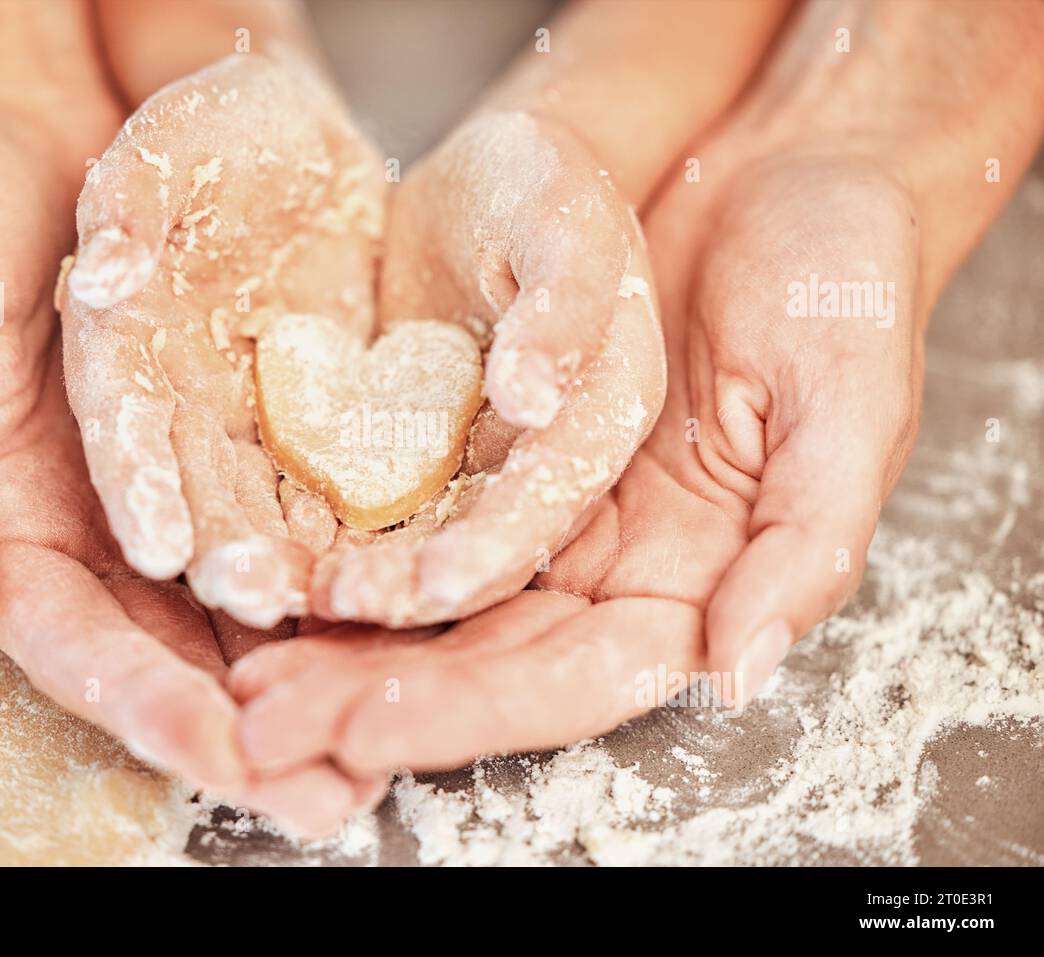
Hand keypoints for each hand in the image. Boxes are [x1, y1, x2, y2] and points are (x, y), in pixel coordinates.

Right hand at [0, 12, 377, 832]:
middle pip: (191, 653)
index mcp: (21, 538)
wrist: (21, 138)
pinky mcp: (252, 429)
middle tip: (335, 793)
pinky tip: (410, 601)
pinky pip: (310, 503)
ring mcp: (190, 486)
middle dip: (263, 727)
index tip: (228, 758)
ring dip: (326, 667)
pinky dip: (354, 557)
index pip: (90, 648)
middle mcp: (114, 533)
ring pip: (264, 598)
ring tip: (391, 730)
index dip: (155, 708)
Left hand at [227, 144, 922, 773]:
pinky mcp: (494, 443)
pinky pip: (411, 510)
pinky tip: (276, 572)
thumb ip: (803, 544)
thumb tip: (737, 671)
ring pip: (431, 602)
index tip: (369, 725)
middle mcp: (610, 563)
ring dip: (340, 643)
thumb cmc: (840, 279)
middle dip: (374, 694)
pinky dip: (346, 545)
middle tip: (269, 723)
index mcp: (694, 578)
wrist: (780, 174)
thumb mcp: (847, 404)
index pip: (572, 677)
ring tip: (251, 672)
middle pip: (480, 658)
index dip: (470, 709)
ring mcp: (546, 510)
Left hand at [307, 110, 666, 627]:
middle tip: (340, 612)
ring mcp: (471, 469)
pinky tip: (267, 567)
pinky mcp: (409, 458)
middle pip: (484, 556)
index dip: (498, 550)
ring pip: (419, 549)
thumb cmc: (544, 184)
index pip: (554, 499)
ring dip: (361, 591)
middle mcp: (539, 462)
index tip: (434, 588)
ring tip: (286, 613)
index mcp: (603, 414)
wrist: (483, 182)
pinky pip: (367, 513)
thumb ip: (564, 308)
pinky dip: (322, 546)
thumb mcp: (566, 224)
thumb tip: (535, 400)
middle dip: (416, 597)